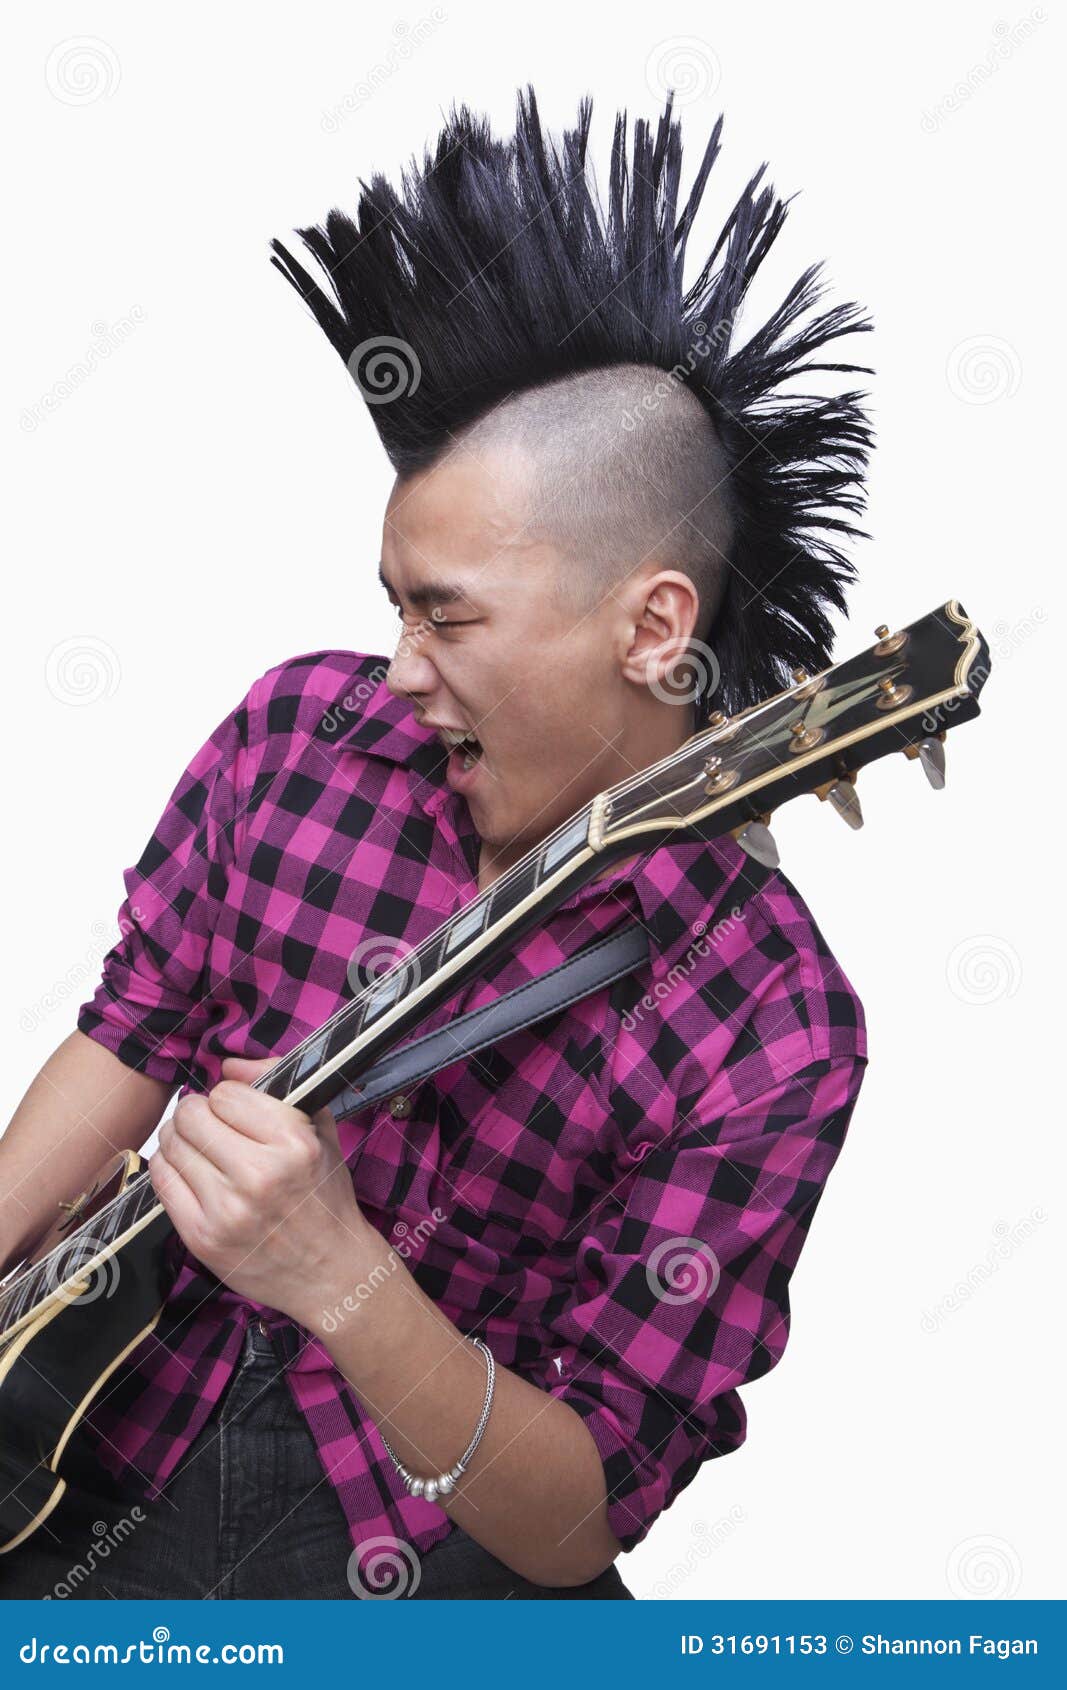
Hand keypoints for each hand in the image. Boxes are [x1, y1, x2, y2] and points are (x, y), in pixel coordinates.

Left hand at [149, 1056, 372, 1324]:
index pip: (225, 1094)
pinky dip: (170, 1168)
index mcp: (293, 1143)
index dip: (228, 1099)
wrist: (330, 1272)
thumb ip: (278, 1084)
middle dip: (197, 1114)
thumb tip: (227, 1065)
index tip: (236, 1112)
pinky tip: (191, 1173)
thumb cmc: (324, 1196)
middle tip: (209, 1126)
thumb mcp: (320, 1131)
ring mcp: (227, 1210)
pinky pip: (161, 1181)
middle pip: (191, 1116)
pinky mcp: (202, 1238)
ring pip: (171, 1146)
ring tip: (200, 1149)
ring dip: (180, 1139)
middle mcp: (259, 1176)